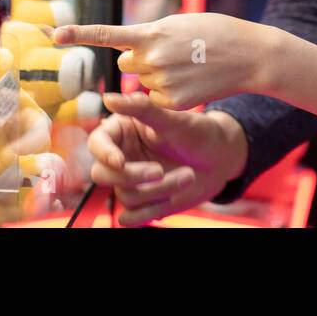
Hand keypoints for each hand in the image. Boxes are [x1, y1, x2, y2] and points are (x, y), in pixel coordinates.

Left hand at [53, 13, 275, 109]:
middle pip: (128, 62)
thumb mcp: (178, 24)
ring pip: (143, 81)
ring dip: (159, 74)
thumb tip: (125, 59)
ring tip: (189, 64)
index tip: (54, 34)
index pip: (108, 34)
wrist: (247, 55)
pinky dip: (169, 92)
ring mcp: (161, 83)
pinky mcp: (171, 103)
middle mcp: (152, 59)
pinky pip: (155, 98)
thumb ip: (148, 38)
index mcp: (152, 33)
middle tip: (176, 51)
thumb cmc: (213, 32)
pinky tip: (191, 83)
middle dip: (144, 57)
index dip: (79, 34)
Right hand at [87, 93, 247, 226]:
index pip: (97, 142)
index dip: (104, 154)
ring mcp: (131, 181)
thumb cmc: (196, 132)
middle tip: (160, 171)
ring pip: (125, 195)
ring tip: (188, 175)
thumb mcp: (173, 119)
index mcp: (123, 131)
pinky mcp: (142, 202)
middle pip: (102, 174)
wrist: (219, 159)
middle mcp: (122, 156)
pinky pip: (130, 217)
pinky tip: (171, 198)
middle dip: (132, 176)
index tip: (120, 161)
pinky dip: (148, 212)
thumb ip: (141, 108)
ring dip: (158, 190)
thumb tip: (108, 98)